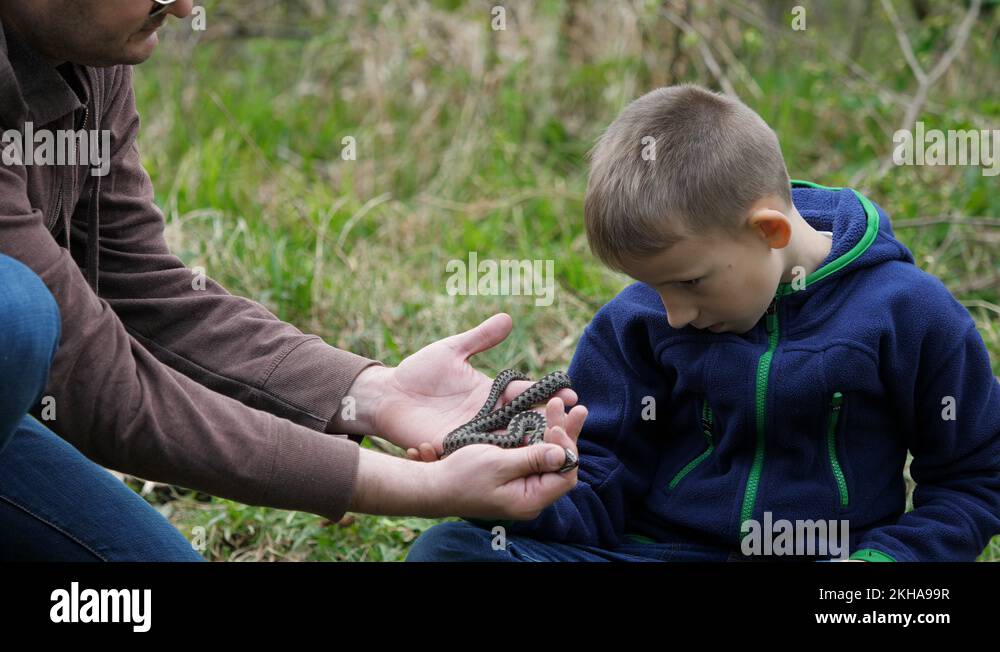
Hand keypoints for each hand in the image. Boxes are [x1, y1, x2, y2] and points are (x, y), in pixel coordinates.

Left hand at [369, 313, 577, 452]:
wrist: (388, 395)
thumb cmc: (419, 371)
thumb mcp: (452, 350)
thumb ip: (480, 338)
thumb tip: (507, 318)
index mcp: (492, 392)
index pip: (527, 392)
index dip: (548, 393)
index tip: (571, 393)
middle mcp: (488, 415)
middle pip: (525, 420)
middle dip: (549, 422)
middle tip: (572, 423)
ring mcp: (474, 432)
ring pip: (509, 441)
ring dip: (530, 443)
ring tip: (554, 447)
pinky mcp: (457, 447)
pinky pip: (482, 454)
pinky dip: (500, 456)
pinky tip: (519, 459)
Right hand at [427, 396, 587, 519]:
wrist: (433, 486)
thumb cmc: (461, 476)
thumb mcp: (497, 463)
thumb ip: (531, 458)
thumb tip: (564, 454)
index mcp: (530, 499)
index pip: (565, 473)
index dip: (567, 446)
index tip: (556, 423)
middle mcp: (531, 495)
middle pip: (561, 463)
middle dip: (566, 433)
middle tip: (576, 407)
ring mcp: (523, 485)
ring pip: (549, 455)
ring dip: (555, 429)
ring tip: (560, 404)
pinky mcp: (514, 474)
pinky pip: (534, 453)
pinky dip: (539, 434)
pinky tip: (542, 414)